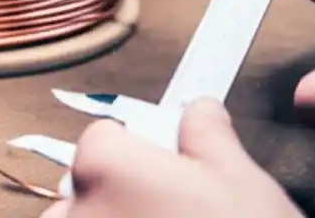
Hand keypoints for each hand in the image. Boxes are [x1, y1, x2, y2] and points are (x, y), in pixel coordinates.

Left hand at [42, 99, 301, 217]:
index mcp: (104, 166)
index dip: (138, 152)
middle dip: (118, 197)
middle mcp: (74, 209)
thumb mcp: (240, 179)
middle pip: (84, 189)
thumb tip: (200, 108)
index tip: (168, 172)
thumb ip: (208, 136)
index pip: (103, 139)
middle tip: (170, 213)